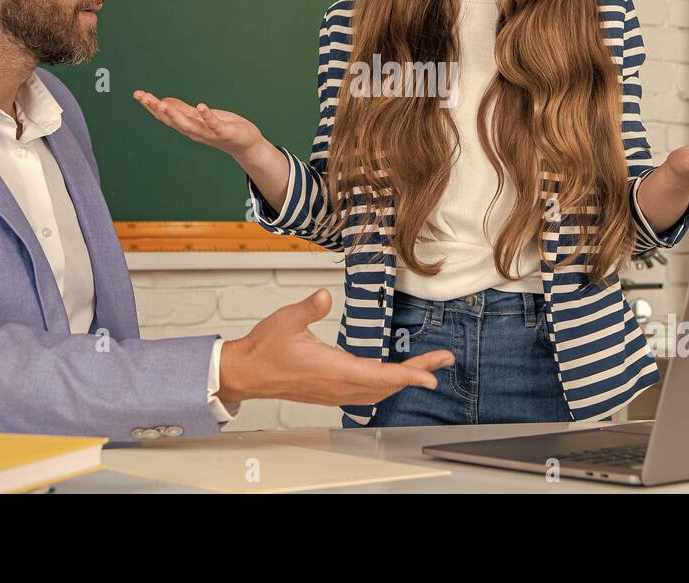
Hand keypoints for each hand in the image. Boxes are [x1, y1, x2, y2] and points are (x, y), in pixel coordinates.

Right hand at [133, 89, 262, 158]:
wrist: (245, 144)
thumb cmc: (222, 128)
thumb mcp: (199, 117)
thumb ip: (182, 110)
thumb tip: (162, 101)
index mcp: (187, 126)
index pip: (164, 116)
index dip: (150, 106)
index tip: (138, 94)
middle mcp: (194, 131)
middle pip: (171, 120)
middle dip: (156, 108)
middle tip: (143, 97)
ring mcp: (208, 133)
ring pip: (188, 125)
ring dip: (174, 115)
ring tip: (161, 103)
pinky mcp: (224, 132)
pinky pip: (214, 124)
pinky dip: (207, 116)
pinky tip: (201, 106)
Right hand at [217, 289, 453, 406]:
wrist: (246, 373)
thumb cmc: (264, 349)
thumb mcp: (285, 320)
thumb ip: (308, 308)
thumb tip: (324, 295)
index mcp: (332, 370)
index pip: (380, 376)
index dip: (409, 376)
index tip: (432, 376)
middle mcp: (338, 386)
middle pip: (387, 384)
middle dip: (417, 373)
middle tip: (442, 361)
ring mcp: (334, 392)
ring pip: (378, 391)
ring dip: (403, 380)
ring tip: (425, 367)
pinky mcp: (329, 392)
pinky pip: (366, 393)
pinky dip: (385, 384)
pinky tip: (391, 376)